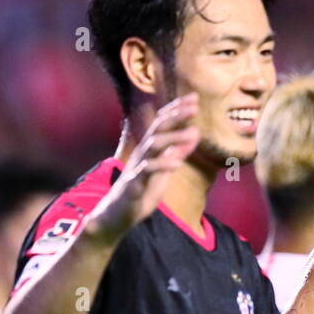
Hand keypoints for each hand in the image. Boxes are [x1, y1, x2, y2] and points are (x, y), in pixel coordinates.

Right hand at [86, 93, 200, 243]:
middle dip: (176, 115)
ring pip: (153, 145)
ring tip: (195, 132)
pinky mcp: (133, 184)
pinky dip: (163, 165)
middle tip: (195, 105)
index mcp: (149, 150)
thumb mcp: (164, 171)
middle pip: (158, 128)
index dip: (177, 109)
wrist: (118, 216)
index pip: (163, 123)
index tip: (194, 97)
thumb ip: (176, 152)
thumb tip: (194, 135)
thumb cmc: (140, 193)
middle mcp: (142, 153)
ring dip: (174, 137)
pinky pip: (147, 170)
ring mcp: (137, 167)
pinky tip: (178, 163)